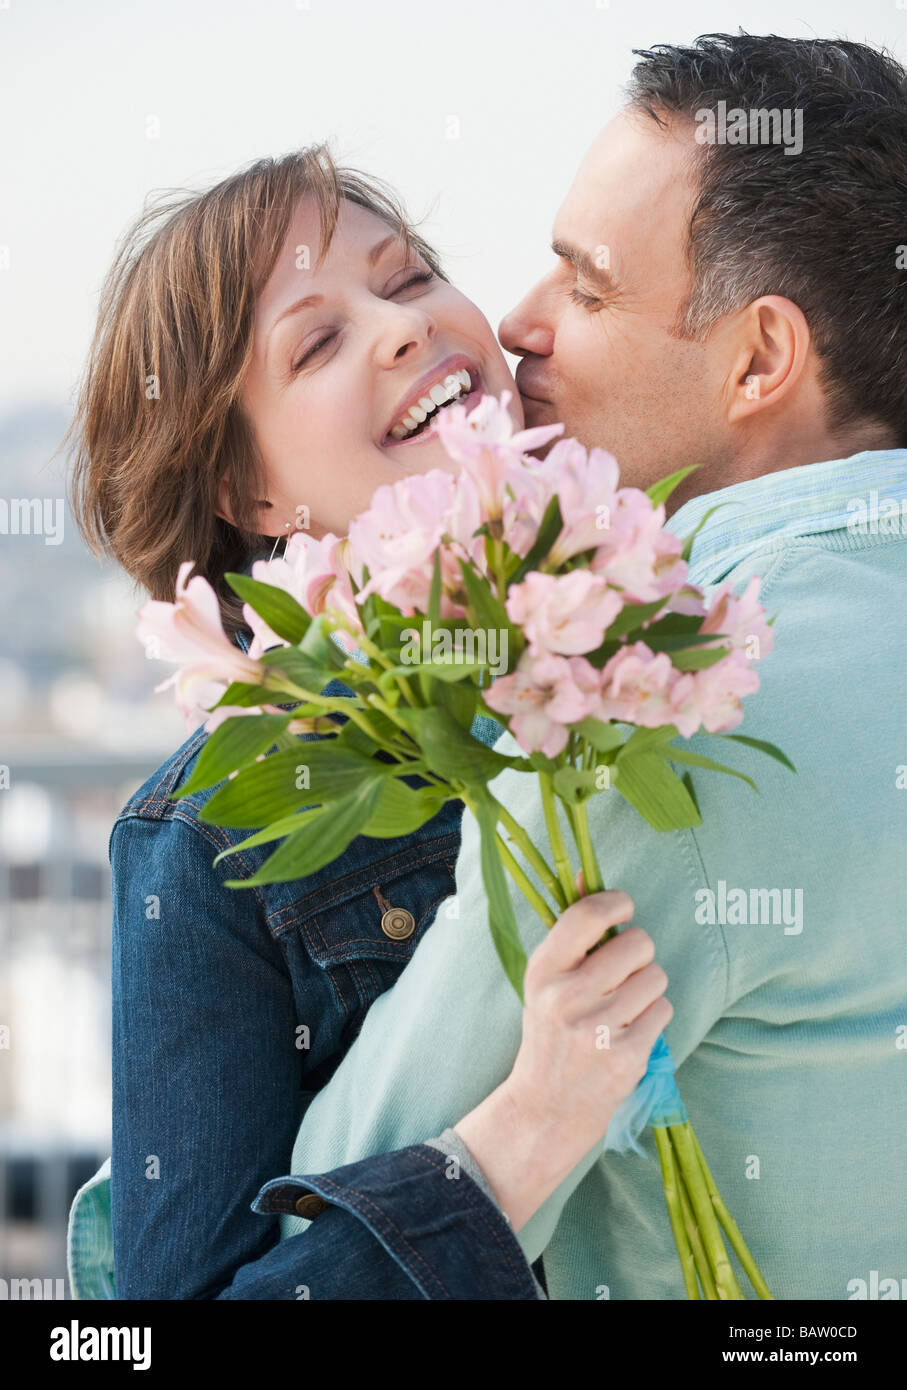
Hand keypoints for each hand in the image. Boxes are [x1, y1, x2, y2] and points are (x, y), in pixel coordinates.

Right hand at [454, 890, 670, 1230]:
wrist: (548, 1105)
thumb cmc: (551, 1031)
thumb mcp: (546, 980)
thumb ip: (570, 931)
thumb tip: (585, 872)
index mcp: (543, 971)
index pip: (587, 916)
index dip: (616, 902)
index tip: (623, 907)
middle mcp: (568, 997)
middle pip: (638, 943)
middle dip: (638, 953)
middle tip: (622, 971)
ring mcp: (599, 1029)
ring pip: (656, 976)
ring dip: (648, 986)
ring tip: (625, 1004)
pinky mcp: (627, 1056)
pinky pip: (664, 1010)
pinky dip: (654, 1016)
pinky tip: (631, 1029)